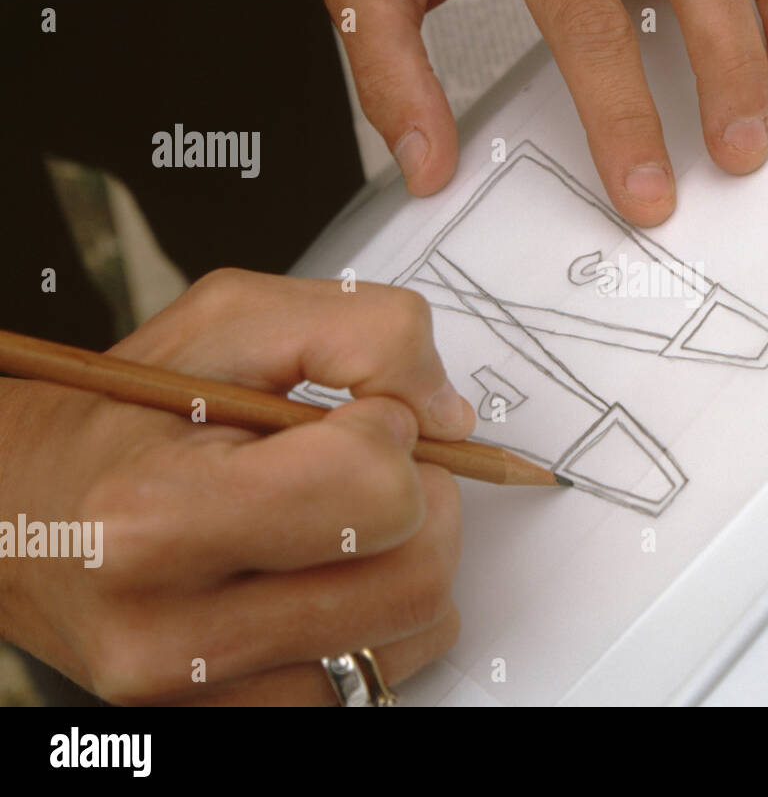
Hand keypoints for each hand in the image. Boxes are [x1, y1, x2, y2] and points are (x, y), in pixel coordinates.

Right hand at [0, 269, 474, 704]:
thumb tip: (449, 414)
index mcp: (155, 519)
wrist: (18, 512)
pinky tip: (326, 569)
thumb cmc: (117, 420)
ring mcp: (207, 691)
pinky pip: (381, 673)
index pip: (373, 492)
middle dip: (424, 498)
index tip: (353, 416)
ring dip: (411, 554)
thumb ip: (358, 334)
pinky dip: (382, 613)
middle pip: (415, 574)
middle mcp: (173, 630)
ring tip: (345, 514)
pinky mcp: (236, 718)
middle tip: (370, 463)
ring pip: (415, 630)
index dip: (388, 431)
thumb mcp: (226, 325)